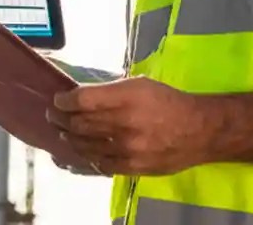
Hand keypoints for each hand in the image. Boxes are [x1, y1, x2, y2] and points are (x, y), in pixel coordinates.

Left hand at [47, 76, 211, 176]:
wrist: (198, 131)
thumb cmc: (168, 102)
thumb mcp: (141, 85)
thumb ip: (111, 92)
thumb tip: (82, 97)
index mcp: (127, 97)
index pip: (83, 100)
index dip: (64, 101)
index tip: (57, 100)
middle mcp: (124, 123)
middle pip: (80, 123)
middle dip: (61, 119)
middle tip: (53, 115)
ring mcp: (126, 149)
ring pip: (85, 145)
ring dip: (70, 138)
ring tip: (64, 132)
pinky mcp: (131, 167)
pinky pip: (99, 163)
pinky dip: (87, 156)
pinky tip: (81, 150)